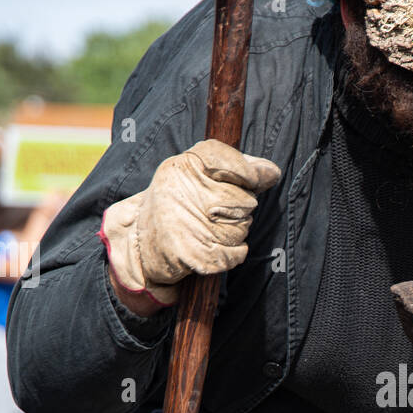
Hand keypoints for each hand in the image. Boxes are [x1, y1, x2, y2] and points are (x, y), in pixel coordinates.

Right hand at [100, 140, 280, 304]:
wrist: (142, 244)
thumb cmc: (180, 204)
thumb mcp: (196, 174)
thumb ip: (234, 167)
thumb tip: (270, 172)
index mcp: (181, 166)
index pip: (223, 158)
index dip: (248, 170)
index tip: (256, 178)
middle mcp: (180, 191)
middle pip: (243, 199)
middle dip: (243, 208)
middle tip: (222, 211)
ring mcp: (184, 224)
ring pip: (242, 228)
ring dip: (237, 232)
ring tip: (214, 229)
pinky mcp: (192, 255)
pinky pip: (235, 253)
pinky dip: (234, 253)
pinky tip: (218, 248)